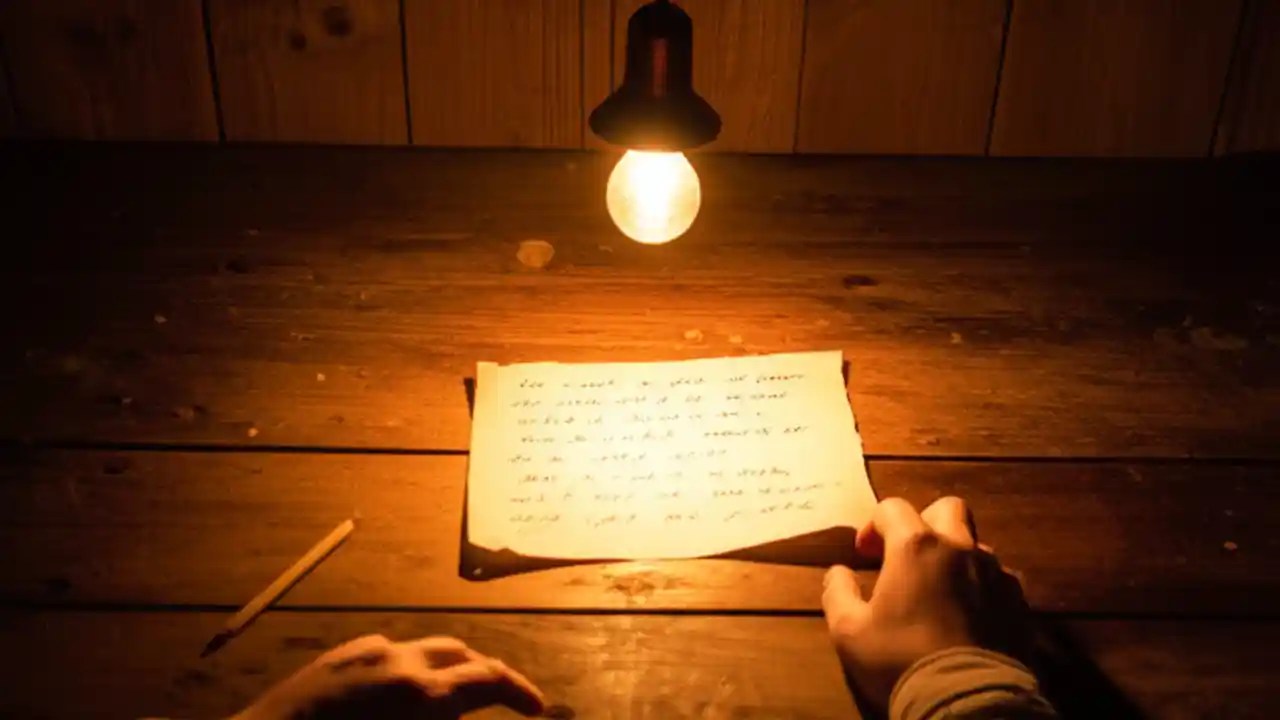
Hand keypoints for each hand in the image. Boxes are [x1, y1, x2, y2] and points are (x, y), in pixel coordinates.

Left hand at [233, 634, 545, 719]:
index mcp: (421, 694)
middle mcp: (400, 661)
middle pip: (462, 655)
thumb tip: (462, 718)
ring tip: (448, 705)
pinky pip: (389, 653)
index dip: (520, 691)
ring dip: (448, 672)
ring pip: (426, 650)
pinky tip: (398, 697)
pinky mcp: (340, 654)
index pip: (490, 678)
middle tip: (501, 703)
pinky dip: (409, 670)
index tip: (537, 708)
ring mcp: (367, 652)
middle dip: (486, 677)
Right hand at [821, 497, 1029, 709]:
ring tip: (939, 589)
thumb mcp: (849, 631)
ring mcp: (996, 573)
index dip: (873, 525)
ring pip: (975, 544)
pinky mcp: (1019, 602)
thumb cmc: (900, 660)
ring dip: (954, 555)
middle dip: (924, 523)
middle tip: (907, 556)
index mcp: (916, 547)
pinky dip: (981, 584)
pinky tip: (969, 612)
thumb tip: (838, 572)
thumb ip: (837, 593)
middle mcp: (960, 548)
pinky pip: (999, 578)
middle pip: (947, 509)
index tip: (865, 555)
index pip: (892, 508)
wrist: (966, 702)